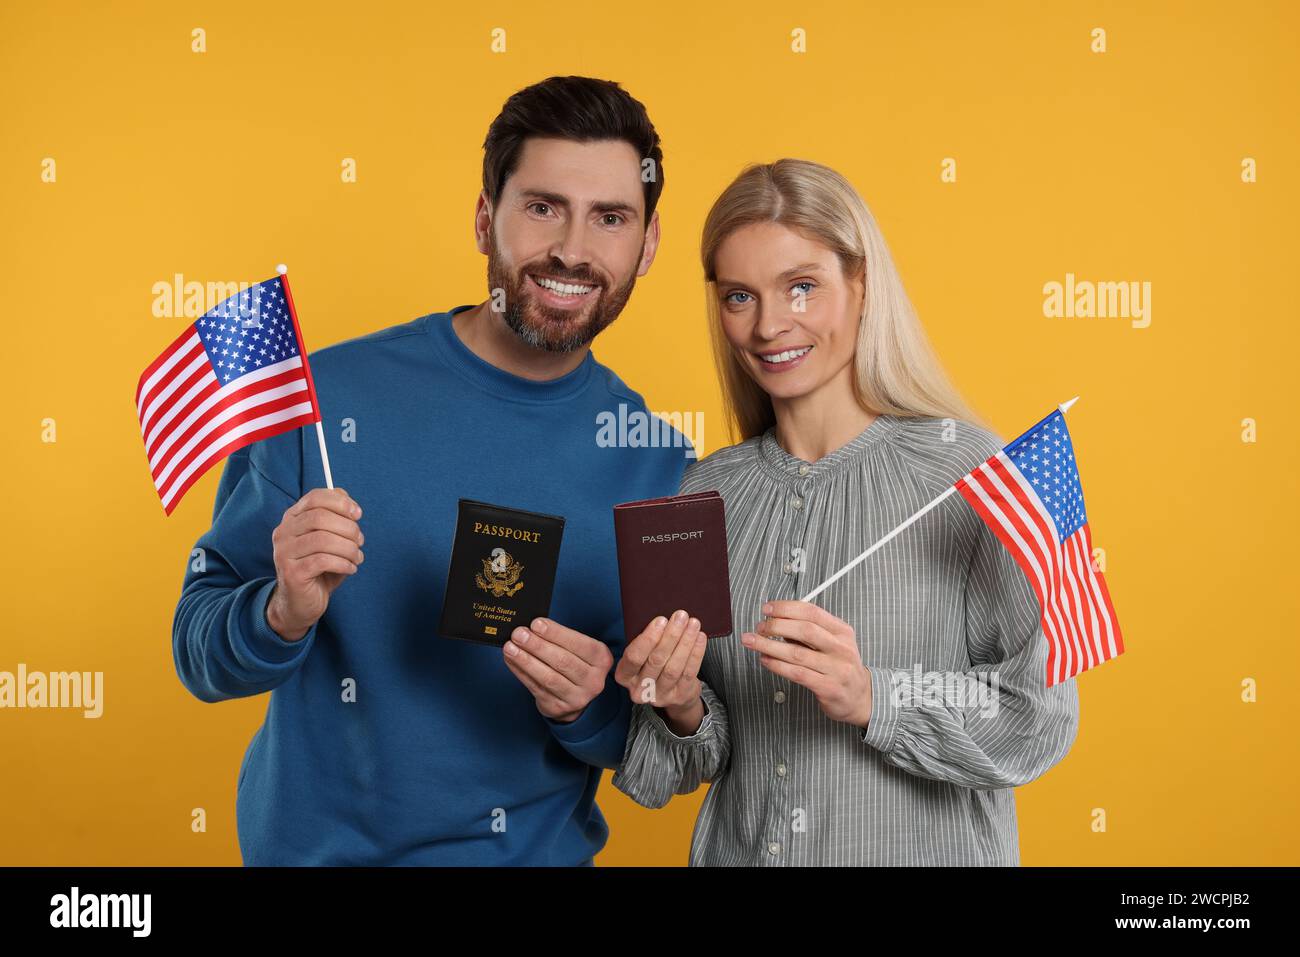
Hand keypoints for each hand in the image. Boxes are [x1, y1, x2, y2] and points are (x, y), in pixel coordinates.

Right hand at [267, 488, 363, 641]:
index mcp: (292, 519)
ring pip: (323, 539)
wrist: (300, 603)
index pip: (315, 497)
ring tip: (357, 557)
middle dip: (348, 528)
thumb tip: (352, 506)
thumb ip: (338, 520)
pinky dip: (343, 563)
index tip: (358, 514)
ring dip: (348, 548)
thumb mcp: (330, 540)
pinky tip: (350, 568)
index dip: (340, 502)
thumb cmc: (319, 568)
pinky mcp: (291, 573)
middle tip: (360, 541)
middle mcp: (283, 532)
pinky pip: (323, 561)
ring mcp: (284, 552)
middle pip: (320, 517)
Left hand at [503, 618, 613, 722]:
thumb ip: (561, 638)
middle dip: (537, 646)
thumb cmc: (575, 664)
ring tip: (510, 647)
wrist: (576, 698)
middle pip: (563, 661)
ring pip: (548, 677)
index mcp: (601, 659)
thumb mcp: (579, 650)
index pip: (579, 644)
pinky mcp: (558, 707)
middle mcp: (593, 680)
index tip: (536, 623)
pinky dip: (521, 672)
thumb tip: (531, 627)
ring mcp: (577, 697)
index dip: (556, 634)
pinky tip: (510, 660)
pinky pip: (536, 688)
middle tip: (519, 634)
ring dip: (526, 661)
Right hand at [614, 610, 706, 734]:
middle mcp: (639, 689)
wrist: (670, 691)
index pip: (634, 657)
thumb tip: (664, 620)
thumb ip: (647, 641)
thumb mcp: (642, 654)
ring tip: (693, 624)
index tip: (661, 620)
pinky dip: (696, 653)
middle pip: (656, 660)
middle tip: (681, 616)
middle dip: (671, 636)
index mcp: (625, 675)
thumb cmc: (652, 664)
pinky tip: (700, 637)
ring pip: (674, 667)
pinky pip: (689, 673)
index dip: (648, 638)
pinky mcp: (678, 697)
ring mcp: (659, 696)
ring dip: (685, 642)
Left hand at [741, 600, 872, 727]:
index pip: (812, 612)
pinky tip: (765, 659)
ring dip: (769, 645)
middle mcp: (841, 648)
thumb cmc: (839, 666)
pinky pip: (797, 674)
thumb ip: (808, 632)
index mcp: (842, 631)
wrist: (860, 698)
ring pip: (797, 653)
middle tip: (759, 627)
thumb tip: (775, 621)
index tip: (767, 608)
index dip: (786, 608)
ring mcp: (836, 669)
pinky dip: (777, 665)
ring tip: (752, 641)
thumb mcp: (832, 643)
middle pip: (805, 630)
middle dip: (776, 625)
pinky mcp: (828, 688)